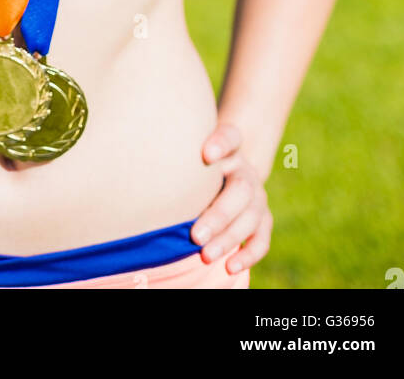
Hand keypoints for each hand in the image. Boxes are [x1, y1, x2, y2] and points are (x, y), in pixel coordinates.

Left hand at [190, 120, 272, 275]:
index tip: (207, 154)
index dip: (221, 143)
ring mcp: (258, 195)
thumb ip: (176, 157)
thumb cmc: (192, 166)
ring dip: (229, 239)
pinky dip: (248, 255)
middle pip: (242, 189)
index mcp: (229, 149)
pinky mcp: (263, 219)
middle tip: (195, 236)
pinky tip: (230, 267)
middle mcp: (245, 170)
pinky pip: (262, 238)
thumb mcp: (187, 154)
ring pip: (252, 217)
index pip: (230, 137)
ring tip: (206, 255)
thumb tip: (141, 172)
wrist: (221, 176)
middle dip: (219, 215)